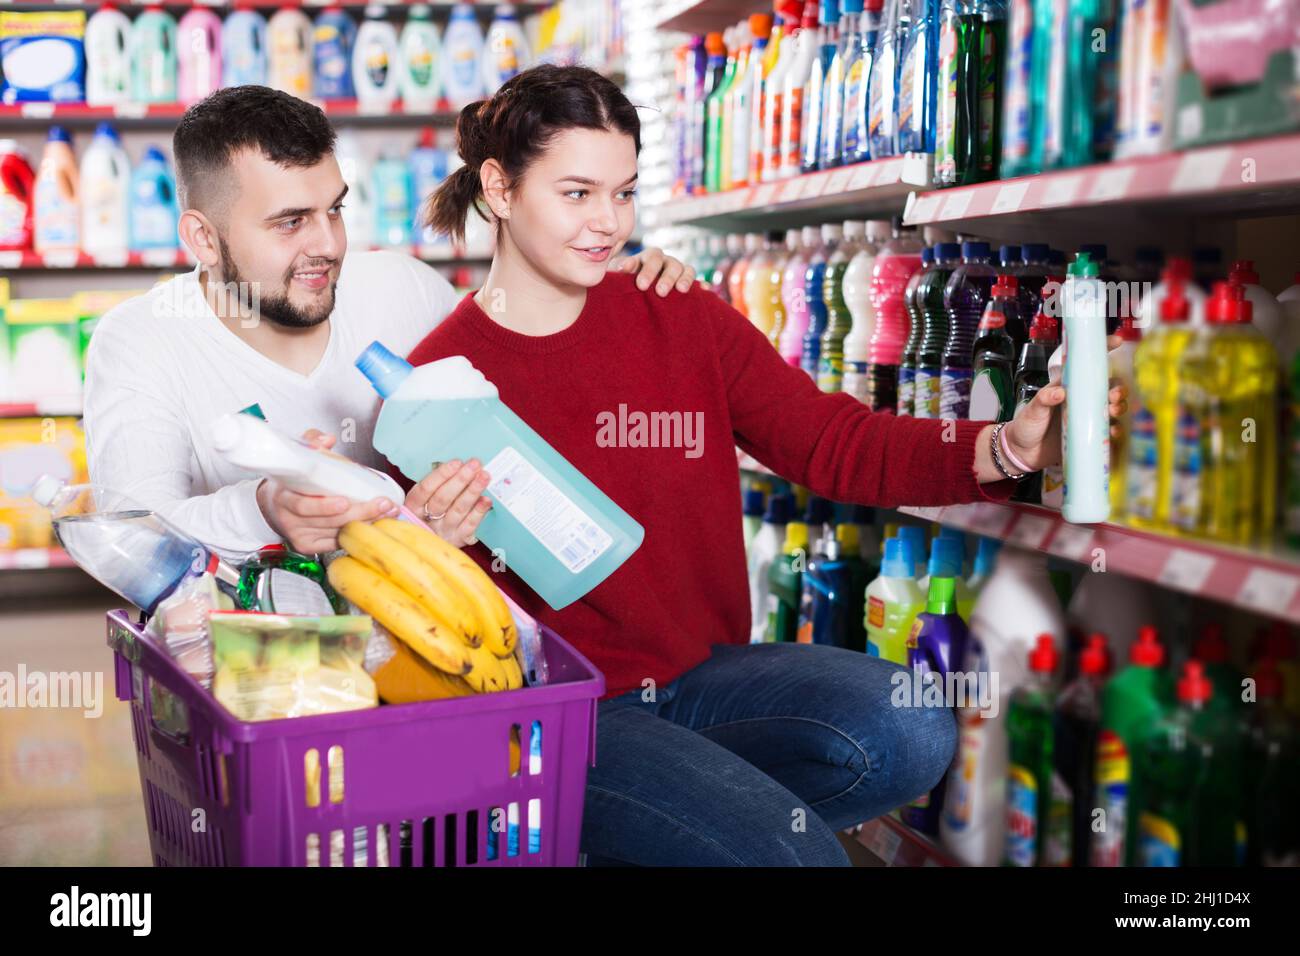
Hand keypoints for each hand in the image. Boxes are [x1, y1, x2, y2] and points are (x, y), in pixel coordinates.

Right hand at [256, 428, 399, 552]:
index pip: (302, 505)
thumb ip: (310, 443)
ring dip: (364, 522)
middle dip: (359, 512)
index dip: (324, 505)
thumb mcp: (295, 458)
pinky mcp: (307, 546)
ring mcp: (299, 535)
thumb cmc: (290, 482)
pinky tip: (374, 524)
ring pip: (335, 532)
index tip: (345, 501)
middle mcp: (289, 519)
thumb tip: (327, 439)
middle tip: (382, 503)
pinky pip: (335, 543)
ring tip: (387, 511)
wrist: (272, 507)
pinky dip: (356, 533)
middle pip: (327, 520)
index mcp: (283, 496)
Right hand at [404, 457, 492, 547]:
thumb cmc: (430, 512)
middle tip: (475, 465)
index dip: (441, 475)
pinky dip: (478, 512)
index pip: (425, 489)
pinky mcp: (458, 539)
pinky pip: (469, 525)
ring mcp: (443, 531)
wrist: (431, 542)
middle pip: (442, 499)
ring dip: (472, 491)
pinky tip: (486, 500)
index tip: (457, 462)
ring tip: (484, 476)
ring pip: (458, 510)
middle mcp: (426, 519)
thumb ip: (439, 483)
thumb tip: (460, 466)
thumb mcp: (426, 498)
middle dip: (460, 480)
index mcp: (413, 506)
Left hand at [612, 246, 695, 295]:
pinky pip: (697, 282)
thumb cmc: (624, 279)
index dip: (648, 270)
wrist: (633, 289)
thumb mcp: (618, 271)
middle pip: (671, 265)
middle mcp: (667, 262)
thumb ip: (620, 267)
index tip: (641, 285)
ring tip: (681, 290)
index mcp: (650, 257)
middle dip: (666, 278)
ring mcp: (679, 272)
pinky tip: (704, 291)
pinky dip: (701, 285)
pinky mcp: (686, 283)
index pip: (652, 258)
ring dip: (685, 279)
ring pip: (687, 270)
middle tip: (660, 292)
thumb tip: (623, 267)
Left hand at [1003, 334, 1129, 471]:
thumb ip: (1043, 399)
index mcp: (1068, 387)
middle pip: (1108, 388)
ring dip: (1119, 407)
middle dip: (1118, 389)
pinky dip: (1115, 429)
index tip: (1118, 341)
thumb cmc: (1025, 425)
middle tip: (1114, 397)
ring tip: (1113, 411)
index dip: (1104, 351)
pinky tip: (1113, 431)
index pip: (1087, 365)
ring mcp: (1086, 418)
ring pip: (1112, 407)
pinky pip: (1108, 430)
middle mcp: (1081, 401)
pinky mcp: (1088, 435)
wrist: (1022, 454)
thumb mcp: (1032, 410)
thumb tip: (1059, 392)